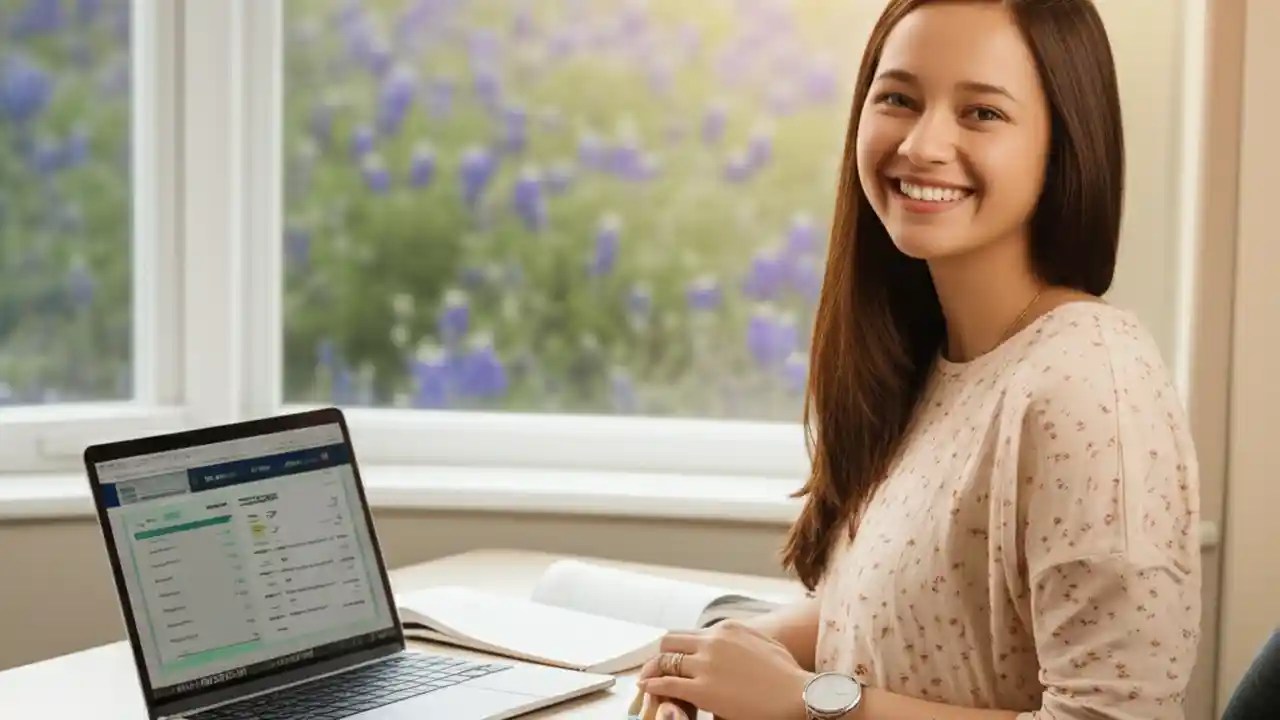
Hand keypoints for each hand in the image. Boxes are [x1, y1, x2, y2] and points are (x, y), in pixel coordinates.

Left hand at [638, 620, 811, 719]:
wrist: (798, 695)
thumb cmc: (789, 676)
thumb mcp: (765, 644)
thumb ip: (744, 639)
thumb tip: (732, 638)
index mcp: (728, 629)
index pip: (691, 633)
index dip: (680, 648)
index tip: (676, 659)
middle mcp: (713, 641)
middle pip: (671, 641)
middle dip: (662, 655)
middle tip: (656, 669)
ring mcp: (707, 664)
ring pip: (666, 660)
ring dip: (655, 671)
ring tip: (647, 680)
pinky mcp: (703, 688)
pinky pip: (667, 683)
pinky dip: (653, 685)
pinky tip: (647, 688)